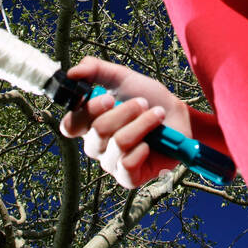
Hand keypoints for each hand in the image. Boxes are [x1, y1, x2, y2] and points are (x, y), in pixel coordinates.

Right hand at [58, 56, 190, 189]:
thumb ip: (94, 70)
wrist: (177, 114)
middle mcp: (96, 145)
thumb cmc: (148, 98)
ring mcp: (111, 163)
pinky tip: (152, 141)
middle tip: (142, 102)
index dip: (87, 112)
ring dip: (142, 124)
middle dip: (125, 111)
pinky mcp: (129, 177)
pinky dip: (143, 148)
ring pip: (118, 143)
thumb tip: (72, 73)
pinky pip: (127, 164)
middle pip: (97, 131)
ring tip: (156, 115)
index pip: (70, 125)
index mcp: (89, 124)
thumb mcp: (122, 77)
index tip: (109, 98)